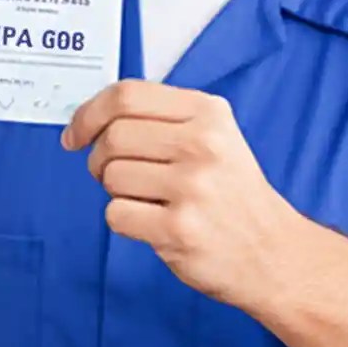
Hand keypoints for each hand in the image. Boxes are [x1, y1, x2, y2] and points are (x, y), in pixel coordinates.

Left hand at [61, 80, 301, 306]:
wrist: (271, 251)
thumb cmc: (233, 193)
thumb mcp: (215, 135)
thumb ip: (162, 117)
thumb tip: (91, 117)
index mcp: (208, 113)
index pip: (127, 95)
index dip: (89, 113)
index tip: (76, 133)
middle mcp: (203, 145)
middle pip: (113, 137)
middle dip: (99, 159)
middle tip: (113, 172)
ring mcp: (192, 188)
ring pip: (111, 177)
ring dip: (116, 191)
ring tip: (148, 199)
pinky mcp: (179, 229)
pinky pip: (116, 214)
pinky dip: (124, 220)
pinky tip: (153, 222)